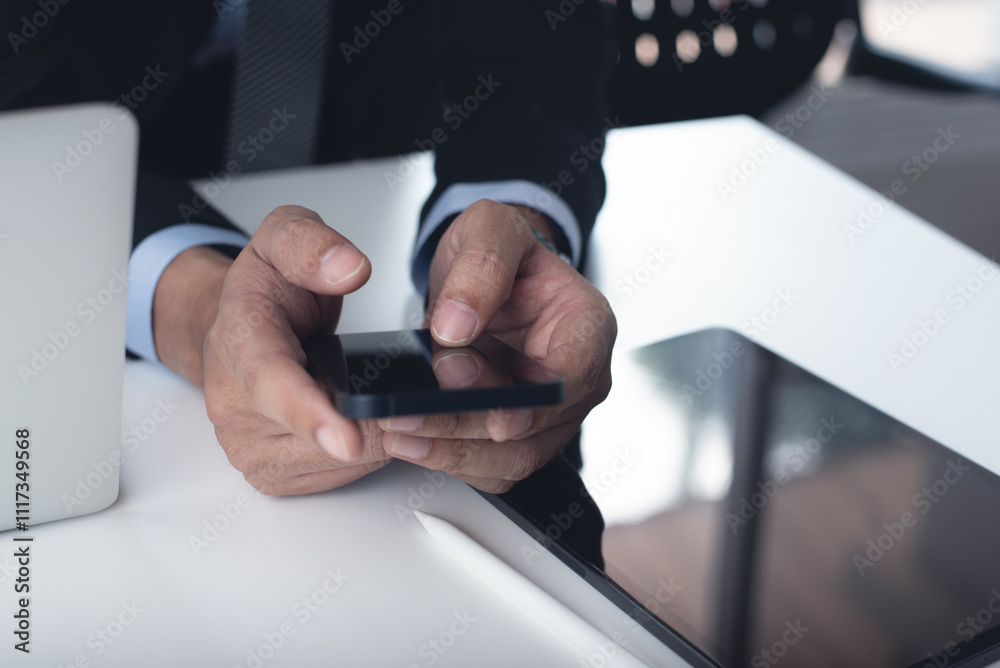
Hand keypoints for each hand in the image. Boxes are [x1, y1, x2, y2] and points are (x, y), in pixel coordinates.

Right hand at [196, 206, 390, 494]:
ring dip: (371, 435)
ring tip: (364, 391)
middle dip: (371, 418)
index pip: (272, 384)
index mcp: (238, 342)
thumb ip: (311, 244)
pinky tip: (358, 418)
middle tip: (393, 384)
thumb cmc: (267, 290)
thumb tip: (348, 268)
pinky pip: (338, 477)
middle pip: (320, 436)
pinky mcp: (270, 473)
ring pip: (338, 463)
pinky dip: (363, 453)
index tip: (348, 438)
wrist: (240, 328)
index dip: (312, 414)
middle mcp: (232, 405)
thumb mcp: (284, 236)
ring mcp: (248, 446)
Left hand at [379, 200, 615, 492]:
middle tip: (414, 412)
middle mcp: (576, 378)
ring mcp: (549, 414)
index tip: (498, 418)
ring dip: (453, 452)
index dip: (537, 406)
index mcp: (587, 325)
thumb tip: (457, 324)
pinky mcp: (516, 434)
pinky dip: (448, 459)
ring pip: (512, 458)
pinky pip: (489, 466)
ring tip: (400, 432)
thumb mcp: (491, 229)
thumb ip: (481, 267)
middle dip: (471, 426)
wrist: (486, 277)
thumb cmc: (503, 256)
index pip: (574, 378)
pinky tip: (409, 441)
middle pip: (536, 427)